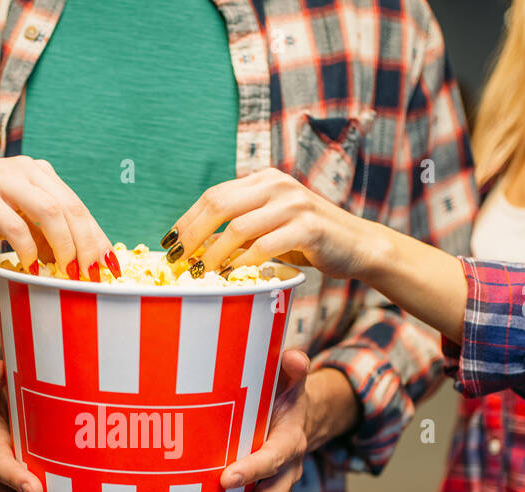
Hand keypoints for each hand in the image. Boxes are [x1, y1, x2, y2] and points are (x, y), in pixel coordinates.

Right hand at [0, 156, 121, 278]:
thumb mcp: (15, 220)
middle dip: (87, 246)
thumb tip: (70, 263)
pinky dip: (27, 248)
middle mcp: (28, 171)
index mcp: (42, 175)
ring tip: (68, 272)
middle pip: (71, 209)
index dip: (98, 238)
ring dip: (63, 245)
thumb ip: (42, 236)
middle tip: (93, 276)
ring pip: (49, 212)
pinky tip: (31, 268)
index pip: (79, 208)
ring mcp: (5, 179)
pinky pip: (13, 224)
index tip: (111, 267)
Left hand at [161, 167, 372, 277]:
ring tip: (199, 274)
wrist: (357, 245)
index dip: (187, 220)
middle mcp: (276, 185)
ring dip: (214, 254)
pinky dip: (244, 264)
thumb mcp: (272, 226)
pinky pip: (266, 247)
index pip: (214, 195)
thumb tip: (196, 248)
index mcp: (263, 180)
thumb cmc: (308, 241)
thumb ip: (242, 229)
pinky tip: (232, 277)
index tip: (168, 244)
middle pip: (219, 206)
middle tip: (176, 262)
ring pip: (239, 228)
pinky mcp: (308, 227)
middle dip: (192, 235)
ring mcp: (293, 204)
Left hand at [213, 349, 312, 491]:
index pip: (273, 457)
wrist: (300, 419)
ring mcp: (281, 490)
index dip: (253, 468)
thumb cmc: (282, 396)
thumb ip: (290, 369)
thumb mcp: (287, 380)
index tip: (225, 478)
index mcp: (290, 440)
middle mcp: (289, 470)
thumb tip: (294, 356)